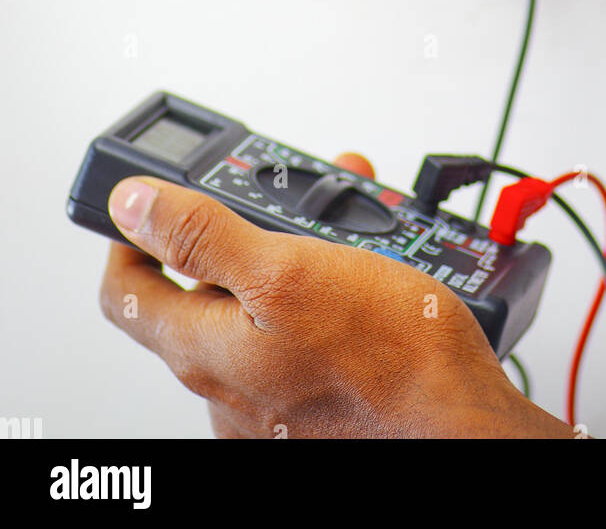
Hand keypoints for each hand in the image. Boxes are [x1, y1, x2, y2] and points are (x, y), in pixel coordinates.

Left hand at [99, 157, 570, 439]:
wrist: (462, 423)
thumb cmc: (389, 360)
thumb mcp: (287, 270)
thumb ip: (203, 235)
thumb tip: (133, 205)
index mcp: (203, 349)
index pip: (124, 290)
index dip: (131, 235)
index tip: (157, 203)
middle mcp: (227, 382)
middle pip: (201, 291)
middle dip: (242, 228)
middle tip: (280, 199)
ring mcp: (271, 397)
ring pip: (262, 305)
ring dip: (295, 251)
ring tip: (344, 223)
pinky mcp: (314, 400)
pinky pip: (300, 333)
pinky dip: (325, 289)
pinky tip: (366, 268)